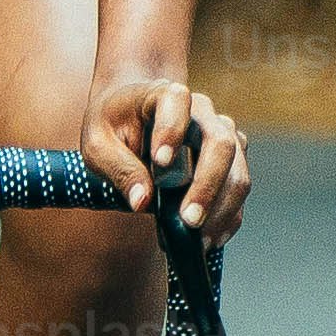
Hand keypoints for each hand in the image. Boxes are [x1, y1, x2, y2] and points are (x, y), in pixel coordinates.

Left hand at [84, 73, 247, 241]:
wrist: (131, 116)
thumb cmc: (113, 126)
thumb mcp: (98, 144)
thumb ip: (118, 168)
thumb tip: (142, 201)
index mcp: (166, 95)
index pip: (177, 102)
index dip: (172, 130)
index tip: (159, 162)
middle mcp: (202, 112)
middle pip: (221, 143)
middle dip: (208, 185)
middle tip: (188, 220)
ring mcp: (221, 135)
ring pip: (237, 169)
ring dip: (222, 208)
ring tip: (198, 240)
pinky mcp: (228, 161)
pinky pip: (237, 189)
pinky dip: (228, 217)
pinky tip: (209, 239)